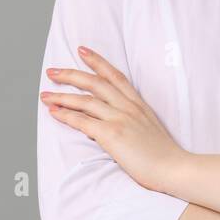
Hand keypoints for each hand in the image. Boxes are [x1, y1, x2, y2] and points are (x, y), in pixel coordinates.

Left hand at [41, 46, 187, 194]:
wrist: (175, 168)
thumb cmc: (164, 156)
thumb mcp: (149, 130)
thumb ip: (131, 122)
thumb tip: (108, 124)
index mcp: (138, 104)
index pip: (115, 75)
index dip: (97, 61)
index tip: (82, 51)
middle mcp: (128, 107)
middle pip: (95, 82)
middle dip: (71, 74)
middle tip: (52, 71)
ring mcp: (120, 118)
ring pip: (84, 100)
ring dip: (61, 96)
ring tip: (45, 94)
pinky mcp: (113, 134)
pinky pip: (83, 121)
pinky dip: (66, 115)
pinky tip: (54, 112)